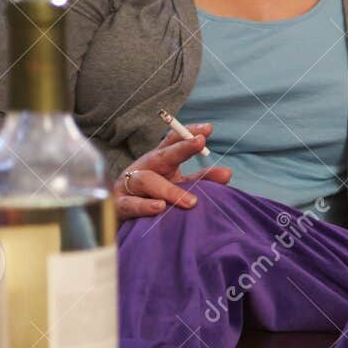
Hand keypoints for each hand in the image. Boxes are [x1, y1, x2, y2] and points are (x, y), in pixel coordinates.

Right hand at [115, 122, 231, 221]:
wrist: (121, 218)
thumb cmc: (153, 197)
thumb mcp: (179, 185)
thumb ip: (201, 179)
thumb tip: (228, 173)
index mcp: (159, 161)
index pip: (172, 142)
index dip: (188, 133)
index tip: (208, 129)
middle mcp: (144, 168)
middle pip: (161, 155)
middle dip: (181, 148)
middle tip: (200, 142)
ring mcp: (128, 185)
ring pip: (146, 180)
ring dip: (169, 189)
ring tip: (191, 201)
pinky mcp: (119, 205)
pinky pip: (130, 204)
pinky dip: (144, 206)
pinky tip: (159, 207)